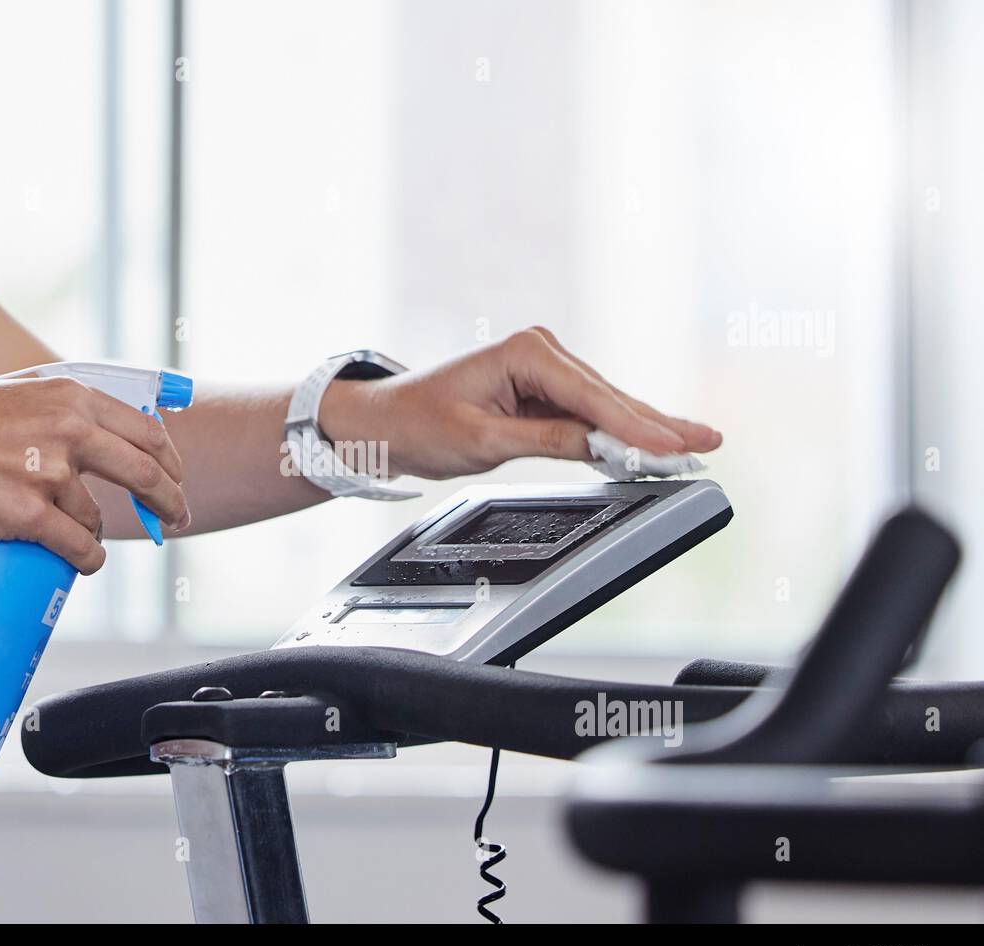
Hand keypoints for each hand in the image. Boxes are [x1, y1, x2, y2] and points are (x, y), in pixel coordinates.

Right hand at [0, 377, 190, 573]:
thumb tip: (106, 437)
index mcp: (69, 397)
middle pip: (147, 472)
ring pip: (97, 517)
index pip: (146, 431)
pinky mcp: (27, 514)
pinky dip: (87, 559)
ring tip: (69, 536)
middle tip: (176, 519)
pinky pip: (78, 547)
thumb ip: (59, 411)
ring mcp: (48, 472)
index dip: (170, 461)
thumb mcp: (14, 398)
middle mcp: (67, 428)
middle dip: (169, 501)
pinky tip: (85, 563)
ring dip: (92, 533)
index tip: (176, 480)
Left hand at [321, 327, 721, 480]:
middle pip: (610, 397)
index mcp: (526, 353)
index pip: (592, 398)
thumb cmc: (419, 424)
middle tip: (708, 443)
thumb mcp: (482, 441)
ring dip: (645, 428)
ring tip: (694, 445)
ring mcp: (543, 370)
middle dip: (658, 424)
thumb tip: (600, 446)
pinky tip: (650, 445)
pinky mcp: (541, 391)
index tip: (671, 448)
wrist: (384, 422)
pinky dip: (616, 432)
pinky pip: (587, 414)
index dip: (636, 428)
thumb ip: (547, 441)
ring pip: (604, 406)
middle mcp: (540, 352)